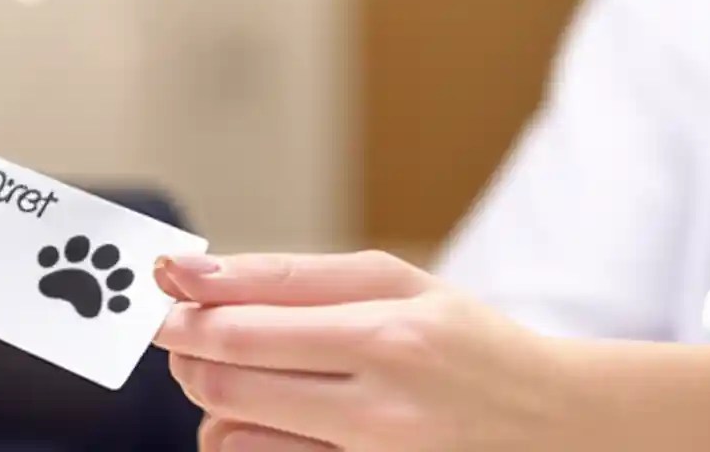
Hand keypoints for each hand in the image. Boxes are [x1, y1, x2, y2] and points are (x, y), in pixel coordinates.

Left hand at [153, 251, 576, 451]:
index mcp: (387, 335)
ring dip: (208, 396)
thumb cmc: (464, 340)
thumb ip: (292, 277)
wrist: (553, 424)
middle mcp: (378, 410)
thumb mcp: (395, 282)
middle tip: (186, 329)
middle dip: (183, 350)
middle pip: (223, 383)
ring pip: (228, 435)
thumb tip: (191, 273)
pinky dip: (240, 436)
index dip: (179, 308)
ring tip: (236, 369)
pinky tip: (268, 412)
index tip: (157, 291)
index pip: (242, 326)